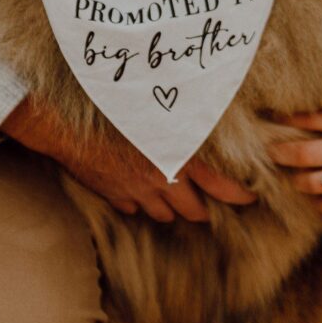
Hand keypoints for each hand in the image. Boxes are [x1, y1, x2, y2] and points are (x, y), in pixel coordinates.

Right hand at [0, 96, 254, 221]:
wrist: (70, 124)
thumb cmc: (114, 107)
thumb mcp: (157, 113)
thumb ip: (182, 126)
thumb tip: (203, 124)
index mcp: (178, 157)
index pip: (220, 185)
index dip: (239, 195)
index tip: (251, 198)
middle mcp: (161, 180)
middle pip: (193, 210)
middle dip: (203, 209)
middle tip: (209, 206)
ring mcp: (136, 192)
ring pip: (164, 215)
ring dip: (171, 208)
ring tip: (175, 200)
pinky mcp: (114, 196)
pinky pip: (133, 208)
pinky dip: (139, 203)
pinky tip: (138, 193)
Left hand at [267, 104, 321, 217]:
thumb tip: (309, 115)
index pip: (314, 119)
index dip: (288, 120)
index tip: (272, 118)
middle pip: (307, 154)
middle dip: (282, 153)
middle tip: (270, 152)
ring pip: (315, 183)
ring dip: (298, 180)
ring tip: (292, 177)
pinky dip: (319, 203)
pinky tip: (315, 197)